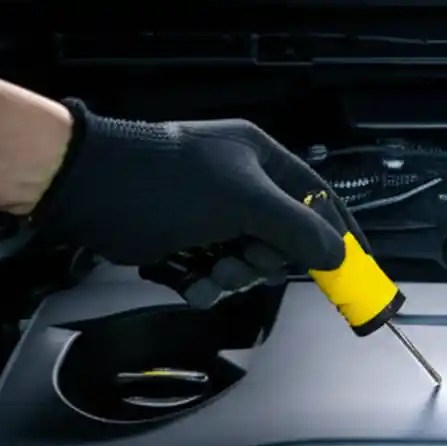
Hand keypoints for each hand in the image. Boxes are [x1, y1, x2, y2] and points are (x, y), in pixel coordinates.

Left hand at [32, 99, 351, 270]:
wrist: (90, 191)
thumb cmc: (168, 183)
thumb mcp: (245, 202)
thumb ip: (298, 229)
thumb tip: (339, 254)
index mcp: (261, 160)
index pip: (318, 197)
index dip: (340, 233)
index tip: (356, 268)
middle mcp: (241, 185)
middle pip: (283, 240)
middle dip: (266, 262)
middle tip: (247, 263)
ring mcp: (211, 215)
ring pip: (248, 263)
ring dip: (233, 277)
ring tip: (209, 273)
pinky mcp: (185, 242)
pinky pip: (215, 275)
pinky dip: (206, 286)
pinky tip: (192, 283)